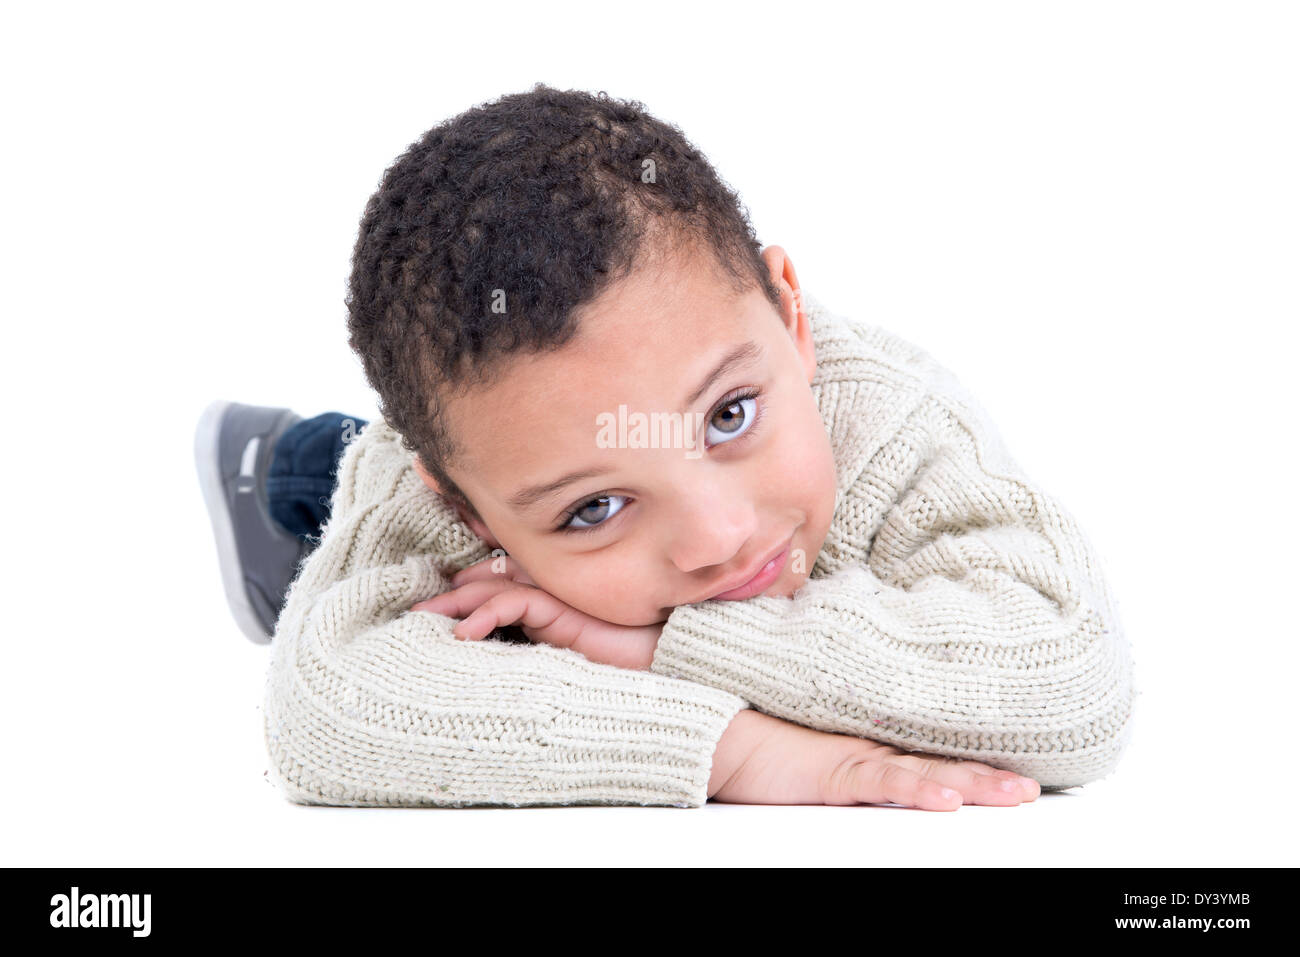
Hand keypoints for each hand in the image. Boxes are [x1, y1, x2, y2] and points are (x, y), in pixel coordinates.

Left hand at [409, 555, 662, 670]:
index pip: (494, 584)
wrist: (658, 668)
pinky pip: (516, 602)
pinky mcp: (563, 607)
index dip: (461, 592)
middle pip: (486, 580)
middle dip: (447, 596)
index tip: (428, 611)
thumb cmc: (611, 667)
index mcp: (544, 600)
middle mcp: (548, 590)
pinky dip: (487, 615)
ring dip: (455, 603)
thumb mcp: (555, 658)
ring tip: (424, 619)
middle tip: (413, 613)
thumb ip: (526, 644)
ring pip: (494, 586)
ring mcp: (556, 594)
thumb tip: (481, 649)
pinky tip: (466, 634)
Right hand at [709, 710, 1040, 809]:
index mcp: (872, 746)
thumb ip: (854, 763)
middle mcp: (873, 749)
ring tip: (1015, 794)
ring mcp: (857, 758)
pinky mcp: (836, 772)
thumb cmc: (764, 745)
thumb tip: (884, 770)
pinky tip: (946, 798)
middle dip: (991, 778)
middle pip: (943, 762)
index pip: (933, 756)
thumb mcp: (819, 758)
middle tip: (1034, 790)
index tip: (1018, 774)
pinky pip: (883, 782)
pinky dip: (917, 789)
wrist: (723, 734)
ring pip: (927, 771)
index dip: (976, 765)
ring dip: (974, 784)